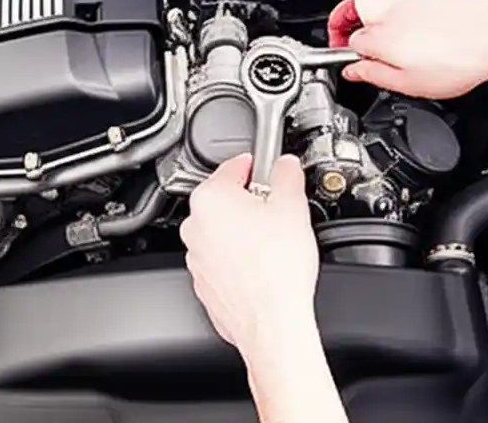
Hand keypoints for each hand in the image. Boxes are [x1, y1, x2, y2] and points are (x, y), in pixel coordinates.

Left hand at [180, 154, 318, 355]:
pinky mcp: (204, 282)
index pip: (234, 166)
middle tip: (277, 212)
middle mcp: (195, 226)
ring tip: (273, 243)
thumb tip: (284, 164)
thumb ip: (286, 174)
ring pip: (223, 231)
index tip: (270, 171)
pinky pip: (222, 259)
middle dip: (251, 202)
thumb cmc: (277, 270)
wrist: (272, 322)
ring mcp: (197, 256)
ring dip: (244, 231)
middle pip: (226, 200)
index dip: (258, 167)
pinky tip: (262, 265)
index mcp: (211, 199)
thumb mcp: (292, 206)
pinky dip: (238, 258)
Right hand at [329, 0, 487, 98]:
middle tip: (349, 36)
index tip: (352, 64)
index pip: (348, 40)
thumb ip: (375, 75)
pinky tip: (416, 32)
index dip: (347, 54)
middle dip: (348, 19)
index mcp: (379, 34)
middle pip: (356, 5)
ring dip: (376, 15)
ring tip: (385, 38)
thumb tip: (354, 71)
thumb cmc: (460, 60)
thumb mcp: (409, 84)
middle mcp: (392, 9)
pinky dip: (404, 13)